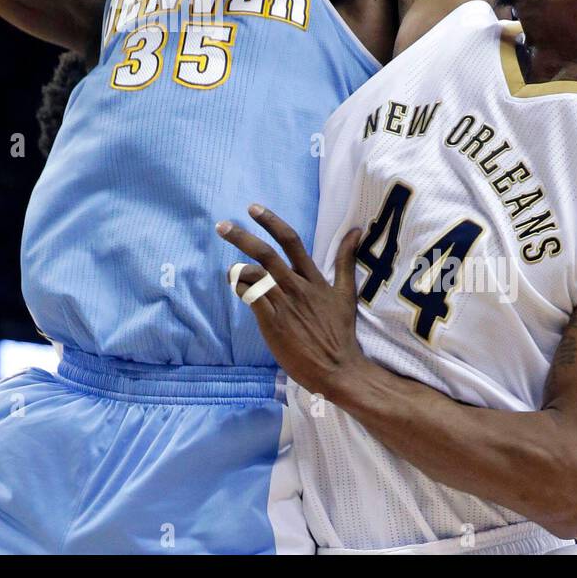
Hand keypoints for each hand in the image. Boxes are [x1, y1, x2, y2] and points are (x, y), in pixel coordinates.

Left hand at [216, 205, 366, 396]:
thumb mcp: (346, 293)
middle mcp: (297, 287)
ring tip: (229, 271)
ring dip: (237, 269)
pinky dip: (240, 288)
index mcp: (313, 278)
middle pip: (266, 254)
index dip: (271, 222)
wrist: (338, 369)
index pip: (291, 241)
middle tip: (221, 226)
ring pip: (253, 275)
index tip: (253, 208)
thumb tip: (355, 231)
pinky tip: (237, 288)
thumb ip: (346, 261)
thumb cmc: (340, 332)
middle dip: (241, 237)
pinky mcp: (272, 322)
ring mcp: (284, 304)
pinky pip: (250, 298)